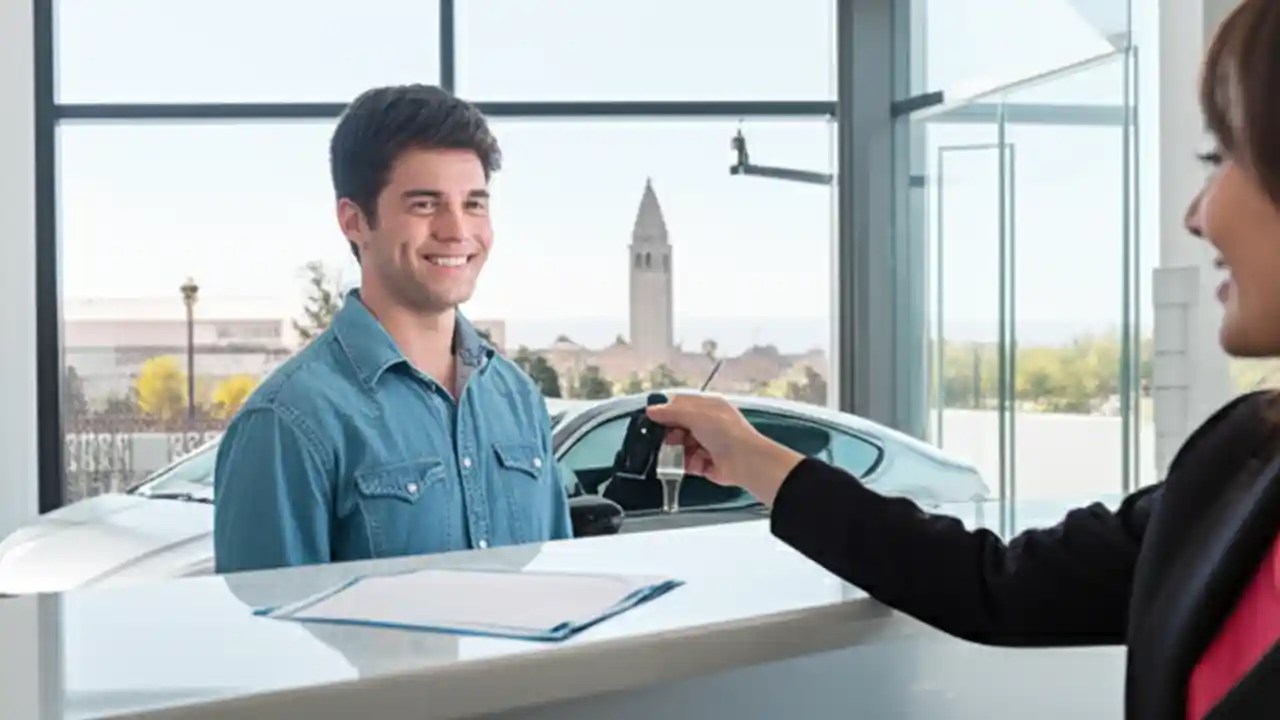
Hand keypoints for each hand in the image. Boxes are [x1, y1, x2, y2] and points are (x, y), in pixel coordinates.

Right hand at [645, 395, 803, 505]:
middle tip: (658, 439)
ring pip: (682, 446)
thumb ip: (672, 412)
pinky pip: (688, 463)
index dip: (666, 411)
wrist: (745, 461)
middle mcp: (709, 425)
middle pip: (680, 427)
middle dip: (669, 433)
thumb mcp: (696, 415)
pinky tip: (674, 466)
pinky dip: (681, 464)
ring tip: (666, 454)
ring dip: (673, 450)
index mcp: (709, 407)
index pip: (682, 405)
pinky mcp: (707, 464)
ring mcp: (708, 445)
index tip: (651, 419)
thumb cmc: (724, 431)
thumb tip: (651, 410)